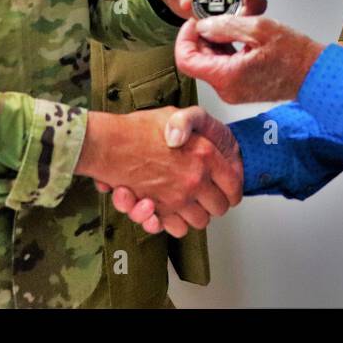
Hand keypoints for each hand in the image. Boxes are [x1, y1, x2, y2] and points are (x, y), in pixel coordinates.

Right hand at [96, 106, 243, 236]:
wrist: (109, 144)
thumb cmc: (138, 128)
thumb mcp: (174, 113)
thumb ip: (193, 123)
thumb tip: (203, 139)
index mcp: (206, 155)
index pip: (234, 185)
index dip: (232, 189)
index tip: (228, 190)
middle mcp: (195, 180)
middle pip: (219, 208)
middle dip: (215, 204)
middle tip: (208, 196)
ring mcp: (177, 198)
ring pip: (200, 221)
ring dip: (195, 215)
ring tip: (188, 203)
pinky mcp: (159, 211)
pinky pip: (177, 228)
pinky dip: (174, 224)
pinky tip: (171, 211)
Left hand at [174, 15, 325, 103]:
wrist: (315, 74)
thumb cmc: (295, 54)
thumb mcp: (259, 29)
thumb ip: (225, 26)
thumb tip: (203, 26)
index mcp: (227, 76)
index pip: (186, 60)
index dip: (184, 37)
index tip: (195, 22)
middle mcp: (226, 89)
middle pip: (196, 61)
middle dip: (200, 37)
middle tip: (215, 18)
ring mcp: (233, 91)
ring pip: (209, 64)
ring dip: (213, 42)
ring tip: (231, 25)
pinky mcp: (240, 88)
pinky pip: (222, 69)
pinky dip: (224, 51)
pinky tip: (238, 37)